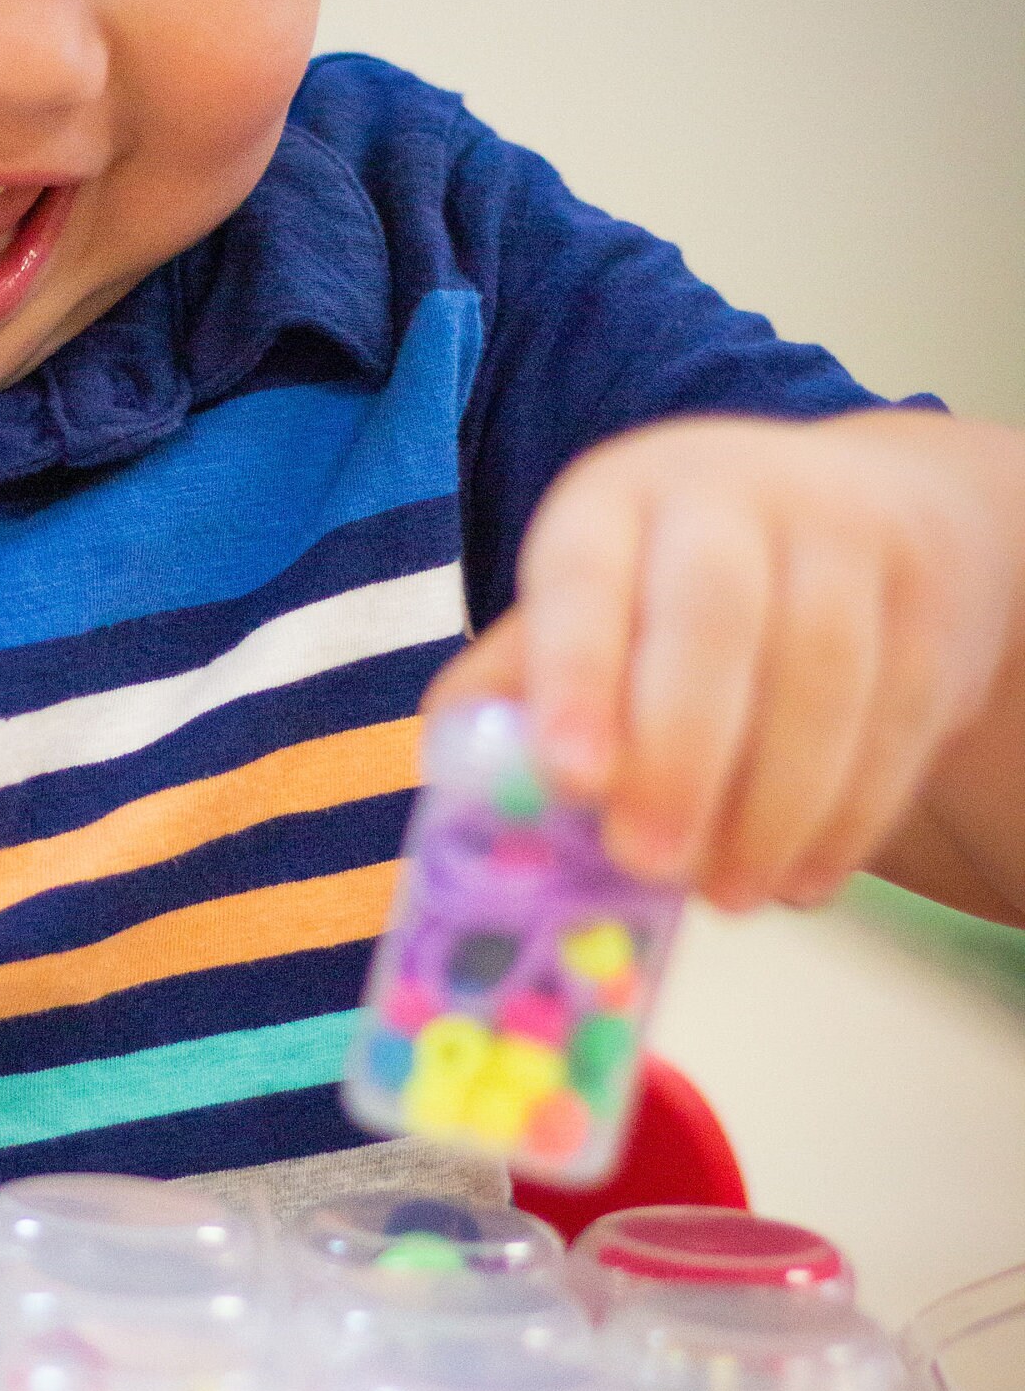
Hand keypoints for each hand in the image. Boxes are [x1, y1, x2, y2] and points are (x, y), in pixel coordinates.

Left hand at [429, 412, 1013, 911]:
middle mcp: (731, 494)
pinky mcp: (931, 595)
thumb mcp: (591, 606)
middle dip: (680, 753)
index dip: (575, 673)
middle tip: (647, 863)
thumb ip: (520, 689)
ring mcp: (845, 535)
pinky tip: (799, 879)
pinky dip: (849, 815)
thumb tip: (460, 788)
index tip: (569, 778)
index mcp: (615, 500)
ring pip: (821, 672)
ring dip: (772, 804)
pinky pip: (896, 715)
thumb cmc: (684, 590)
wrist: (873, 518)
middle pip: (713, 616)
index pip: (585, 574)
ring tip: (727, 895)